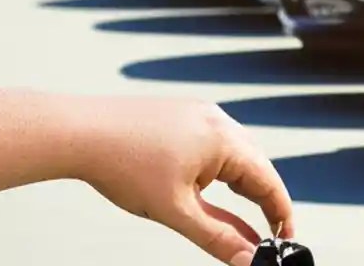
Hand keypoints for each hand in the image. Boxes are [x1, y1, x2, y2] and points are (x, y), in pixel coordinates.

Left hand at [75, 97, 293, 265]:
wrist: (78, 132)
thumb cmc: (123, 166)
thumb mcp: (175, 211)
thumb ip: (217, 237)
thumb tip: (247, 258)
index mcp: (225, 140)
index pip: (268, 182)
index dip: (280, 214)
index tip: (285, 239)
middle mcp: (219, 120)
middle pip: (257, 165)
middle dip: (264, 199)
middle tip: (268, 231)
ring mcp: (200, 113)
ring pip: (236, 152)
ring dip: (242, 182)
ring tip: (240, 211)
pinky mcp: (182, 113)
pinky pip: (215, 141)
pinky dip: (221, 166)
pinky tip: (207, 182)